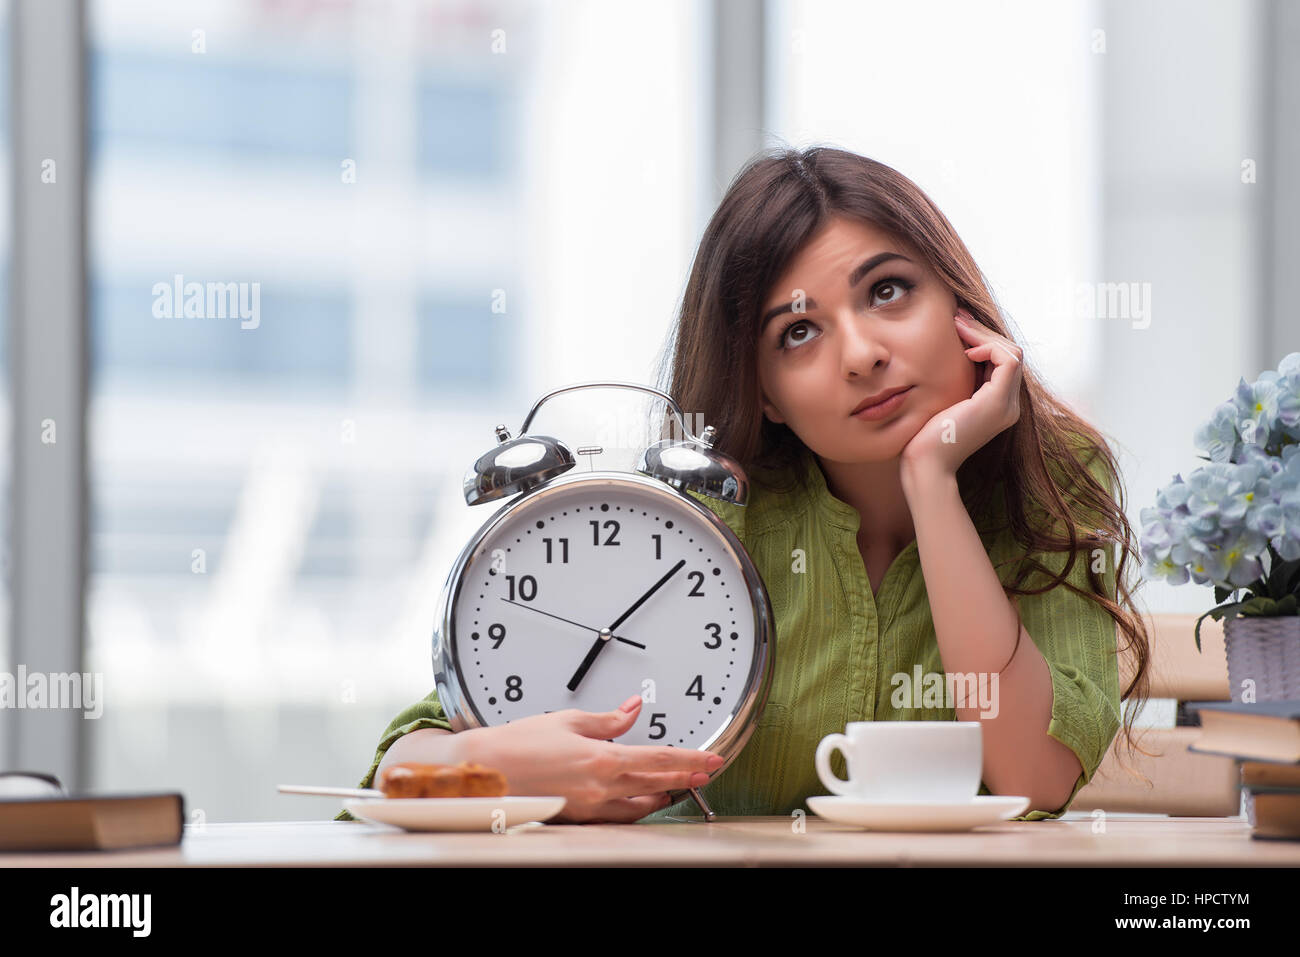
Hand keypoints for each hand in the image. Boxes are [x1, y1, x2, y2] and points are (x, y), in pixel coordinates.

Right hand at [461, 695, 723, 823]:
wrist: (485, 771)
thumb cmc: (518, 745)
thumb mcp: (569, 721)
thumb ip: (608, 719)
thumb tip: (633, 708)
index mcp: (602, 759)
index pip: (660, 759)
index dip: (690, 760)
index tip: (711, 759)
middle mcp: (600, 787)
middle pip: (656, 784)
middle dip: (684, 779)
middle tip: (704, 773)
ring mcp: (590, 806)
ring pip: (639, 806)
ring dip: (658, 795)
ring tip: (671, 785)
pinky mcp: (578, 816)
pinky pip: (616, 815)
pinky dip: (632, 806)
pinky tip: (637, 798)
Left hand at [899, 309, 1022, 482]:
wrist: (925, 464)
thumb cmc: (924, 436)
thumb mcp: (943, 399)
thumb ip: (954, 379)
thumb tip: (951, 348)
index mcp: (998, 405)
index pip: (1003, 360)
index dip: (983, 339)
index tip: (958, 325)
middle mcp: (1009, 406)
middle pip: (1010, 353)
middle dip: (984, 331)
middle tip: (958, 318)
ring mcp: (1006, 406)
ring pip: (1012, 353)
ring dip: (985, 335)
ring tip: (958, 328)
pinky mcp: (997, 403)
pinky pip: (1007, 360)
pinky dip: (989, 348)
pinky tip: (966, 353)